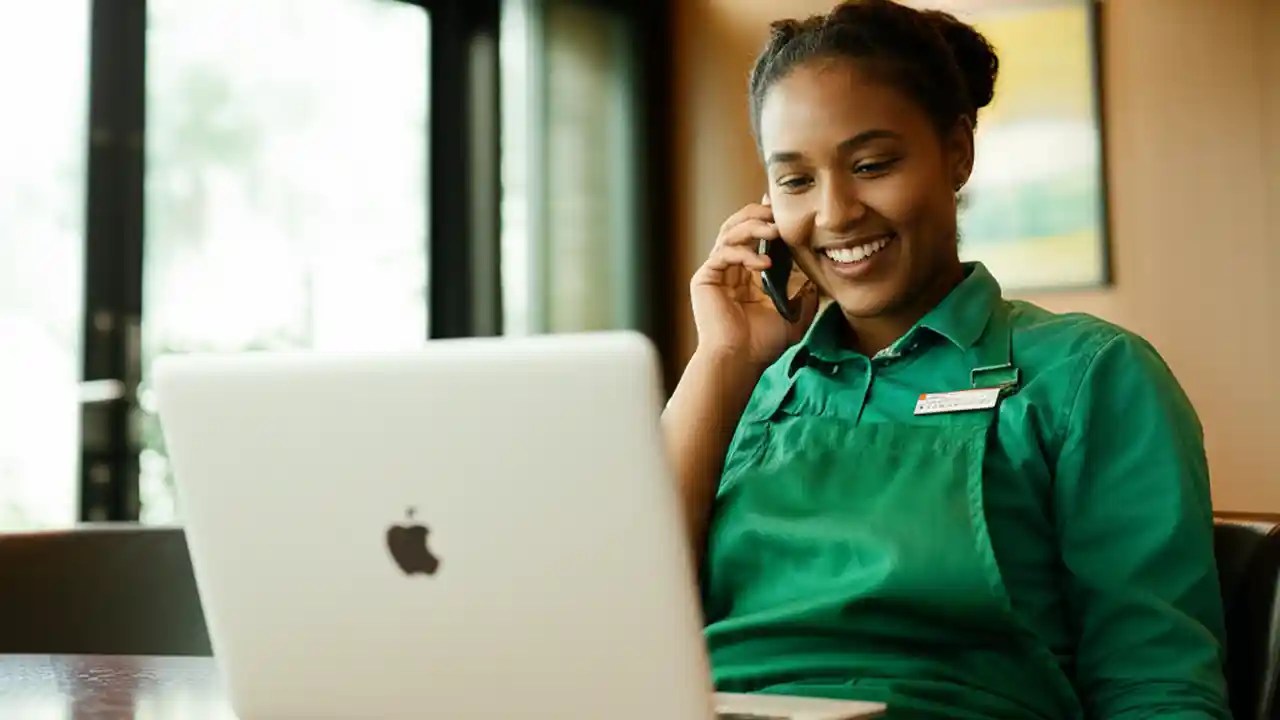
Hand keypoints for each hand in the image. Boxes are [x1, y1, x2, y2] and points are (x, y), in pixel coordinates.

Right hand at [689, 196, 818, 369]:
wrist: (739, 361)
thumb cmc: (762, 345)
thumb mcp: (793, 316)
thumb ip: (803, 295)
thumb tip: (816, 278)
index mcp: (747, 276)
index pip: (755, 238)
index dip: (767, 220)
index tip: (782, 209)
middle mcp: (729, 270)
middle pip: (738, 227)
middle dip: (757, 215)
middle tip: (776, 210)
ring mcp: (716, 273)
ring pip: (729, 234)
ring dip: (752, 226)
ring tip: (774, 230)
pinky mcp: (705, 279)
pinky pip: (723, 253)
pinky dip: (744, 252)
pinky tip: (764, 263)